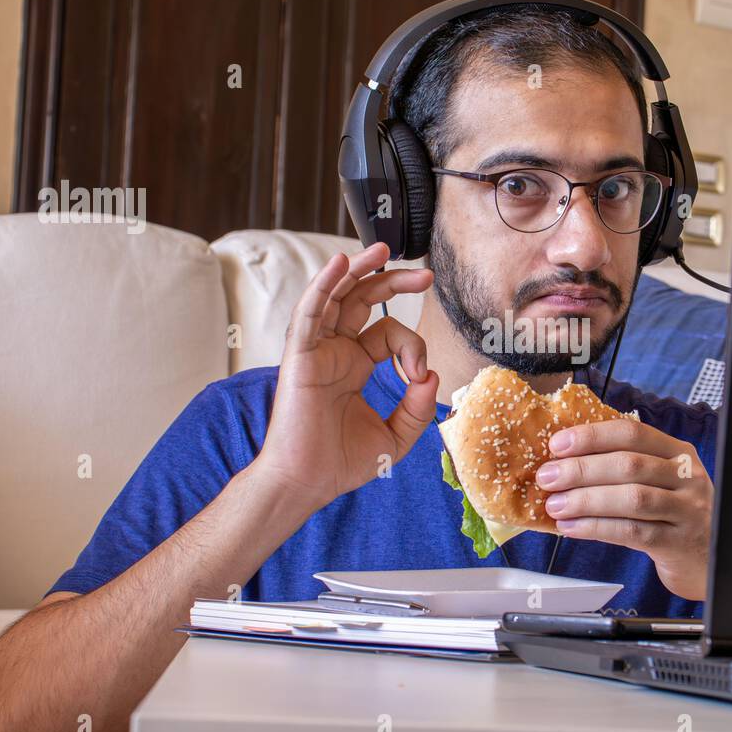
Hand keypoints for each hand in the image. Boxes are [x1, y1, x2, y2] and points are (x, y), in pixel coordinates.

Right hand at [252, 242, 437, 516]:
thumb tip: (432, 374)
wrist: (308, 483)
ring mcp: (315, 350)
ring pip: (334, 295)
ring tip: (382, 248)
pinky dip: (323, 286)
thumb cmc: (341, 463)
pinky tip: (339, 265)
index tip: (419, 376)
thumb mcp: (395, 436)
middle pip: (362, 299)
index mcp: (354, 364)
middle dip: (393, 280)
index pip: (388, 332)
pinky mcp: (299, 356)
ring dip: (357, 269)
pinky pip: (309, 313)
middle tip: (425, 274)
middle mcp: (334, 351)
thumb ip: (418, 407)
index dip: (412, 346)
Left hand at [534, 418, 711, 600]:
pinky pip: (633, 532)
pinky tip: (572, 528)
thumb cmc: (671, 514)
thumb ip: (622, 467)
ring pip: (632, 498)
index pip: (633, 433)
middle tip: (548, 477)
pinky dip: (597, 528)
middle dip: (582, 470)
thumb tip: (562, 462)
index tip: (557, 445)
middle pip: (630, 465)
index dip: (592, 436)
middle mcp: (687, 476)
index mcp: (677, 451)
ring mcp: (687, 510)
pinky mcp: (679, 543)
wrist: (707, 558)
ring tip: (555, 506)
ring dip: (586, 500)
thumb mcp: (659, 481)